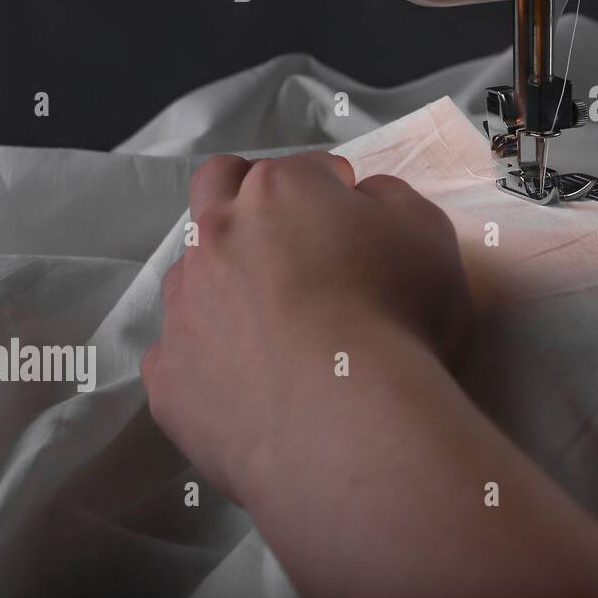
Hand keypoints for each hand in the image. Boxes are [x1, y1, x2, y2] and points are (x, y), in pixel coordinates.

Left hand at [143, 152, 472, 504]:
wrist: (349, 429)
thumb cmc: (399, 320)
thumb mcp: (429, 234)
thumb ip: (392, 199)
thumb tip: (362, 198)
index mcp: (280, 191)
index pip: (305, 168)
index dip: (335, 191)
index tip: (358, 223)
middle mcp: (217, 236)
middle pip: (218, 188)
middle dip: (250, 198)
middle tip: (297, 242)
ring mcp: (184, 306)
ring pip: (194, 274)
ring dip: (228, 283)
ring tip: (279, 329)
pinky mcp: (168, 376)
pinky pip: (182, 354)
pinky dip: (214, 358)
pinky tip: (255, 383)